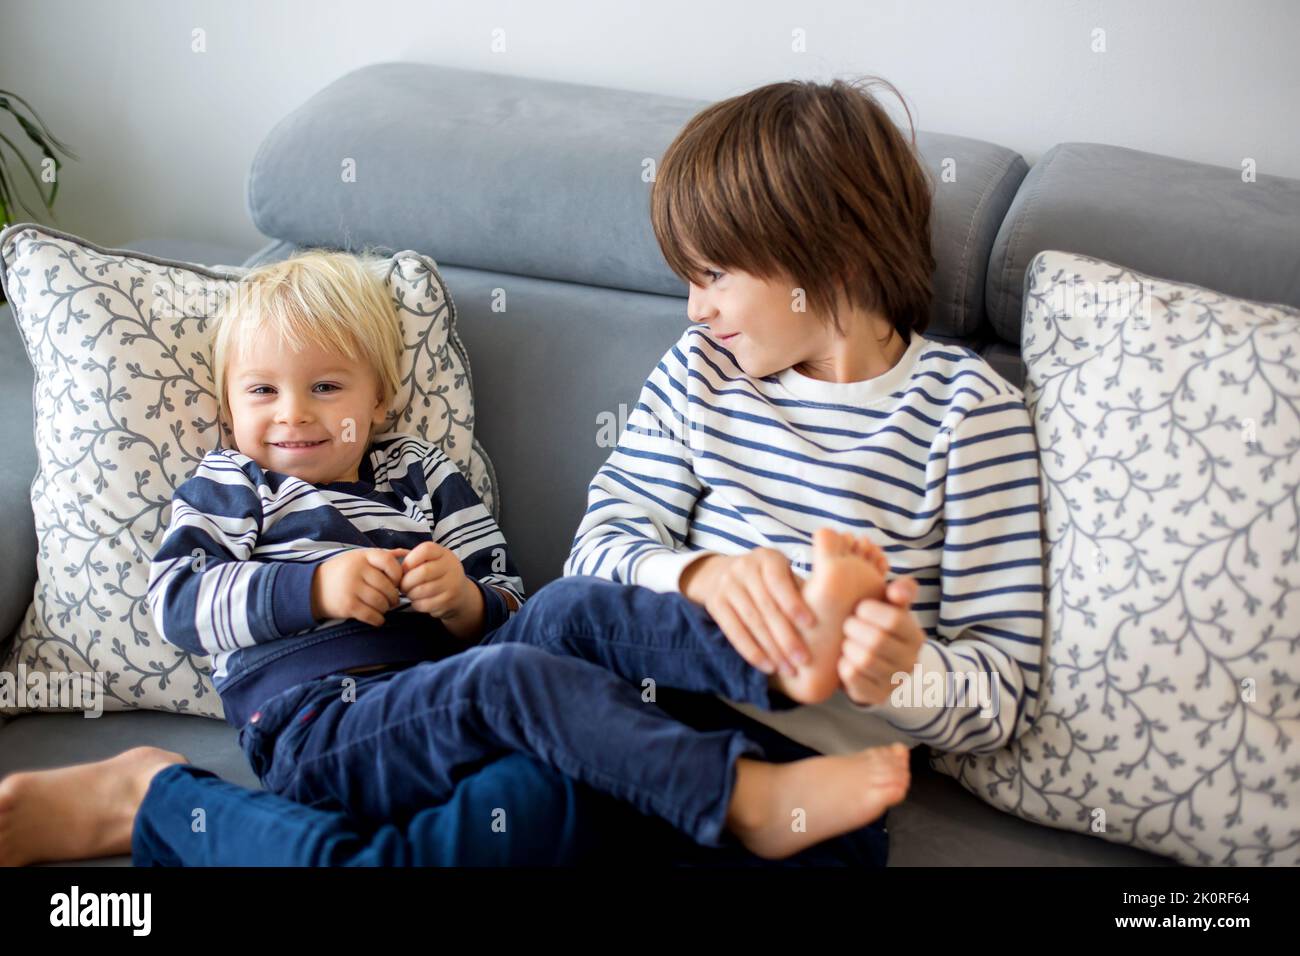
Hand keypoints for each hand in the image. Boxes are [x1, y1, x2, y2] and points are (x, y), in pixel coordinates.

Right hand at [311, 548, 402, 626]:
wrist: (311, 588)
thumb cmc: (342, 572)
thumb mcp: (359, 557)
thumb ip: (382, 556)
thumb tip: (408, 552)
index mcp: (362, 556)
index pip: (389, 562)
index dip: (398, 575)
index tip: (396, 582)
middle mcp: (356, 570)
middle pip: (387, 587)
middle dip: (393, 597)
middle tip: (392, 600)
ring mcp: (351, 588)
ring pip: (381, 602)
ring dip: (386, 608)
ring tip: (383, 607)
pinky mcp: (347, 605)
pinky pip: (372, 615)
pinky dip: (378, 619)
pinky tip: (377, 618)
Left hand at [389, 542, 476, 620]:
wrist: (460, 594)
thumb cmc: (436, 575)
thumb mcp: (430, 561)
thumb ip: (414, 560)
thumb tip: (392, 568)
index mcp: (443, 553)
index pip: (425, 550)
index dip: (410, 561)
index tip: (404, 570)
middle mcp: (451, 566)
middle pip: (423, 572)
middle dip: (407, 582)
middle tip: (402, 586)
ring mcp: (452, 584)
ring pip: (423, 590)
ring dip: (411, 594)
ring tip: (410, 593)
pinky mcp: (449, 601)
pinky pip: (425, 604)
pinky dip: (417, 604)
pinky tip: (419, 601)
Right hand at [680, 550, 816, 676]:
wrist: (722, 573)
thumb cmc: (770, 580)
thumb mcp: (785, 574)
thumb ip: (803, 589)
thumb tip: (836, 615)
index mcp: (767, 558)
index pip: (779, 581)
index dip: (794, 603)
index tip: (811, 625)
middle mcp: (744, 568)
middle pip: (766, 606)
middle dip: (786, 635)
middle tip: (804, 659)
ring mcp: (727, 586)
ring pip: (751, 621)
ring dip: (772, 649)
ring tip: (789, 669)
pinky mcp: (715, 604)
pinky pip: (734, 632)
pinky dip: (752, 652)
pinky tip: (768, 667)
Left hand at [838, 575, 924, 705]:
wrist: (875, 664)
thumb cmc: (880, 626)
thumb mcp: (892, 606)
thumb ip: (901, 591)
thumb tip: (898, 590)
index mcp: (915, 636)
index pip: (894, 620)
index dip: (870, 611)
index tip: (859, 608)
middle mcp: (910, 661)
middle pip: (876, 641)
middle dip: (854, 629)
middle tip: (847, 624)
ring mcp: (895, 681)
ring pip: (863, 660)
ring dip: (848, 647)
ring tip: (846, 641)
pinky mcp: (877, 696)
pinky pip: (852, 677)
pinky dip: (843, 666)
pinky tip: (844, 659)